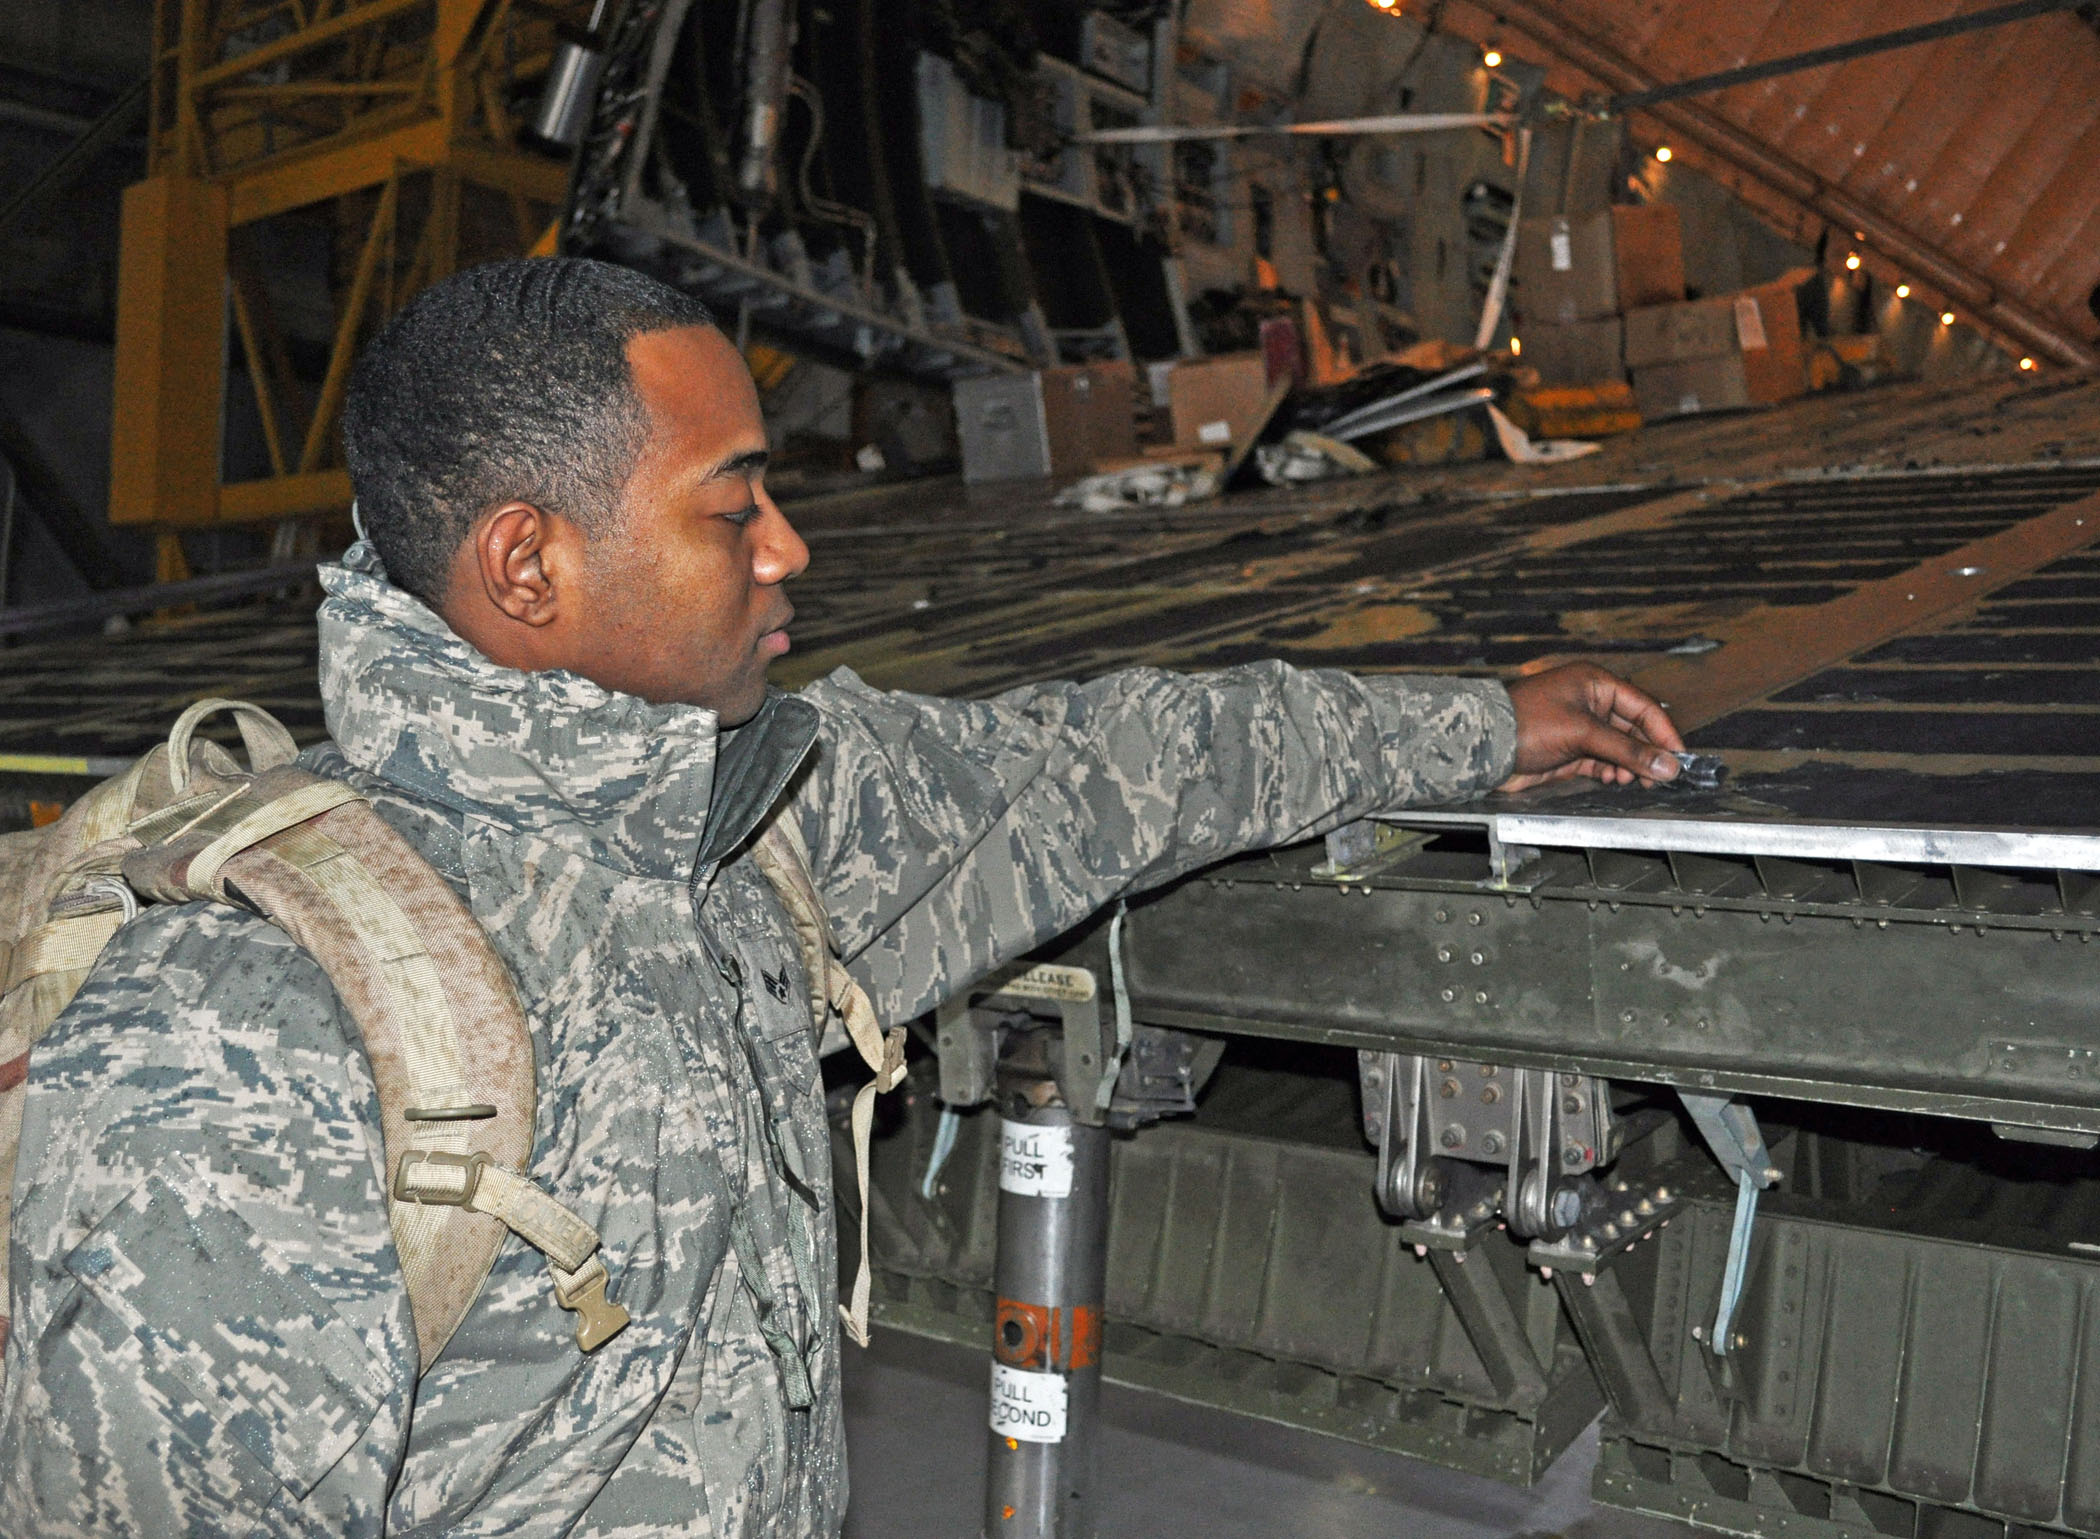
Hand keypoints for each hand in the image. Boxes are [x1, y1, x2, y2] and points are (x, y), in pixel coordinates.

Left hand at [1499, 662, 1683, 791]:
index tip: (1679, 757)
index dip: (1664, 733)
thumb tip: (1666, 765)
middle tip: (1659, 777)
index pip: (1643, 707)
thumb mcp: (1582, 733)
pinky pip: (1603, 761)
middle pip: (1634, 729)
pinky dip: (1610, 772)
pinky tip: (1611, 780)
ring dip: (1628, 765)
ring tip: (1629, 780)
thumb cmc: (1525, 724)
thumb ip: (1626, 750)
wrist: (1484, 749)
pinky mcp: (1571, 751)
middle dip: (1646, 753)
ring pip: (1620, 748)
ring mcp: (1581, 728)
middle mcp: (1590, 702)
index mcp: (1595, 684)